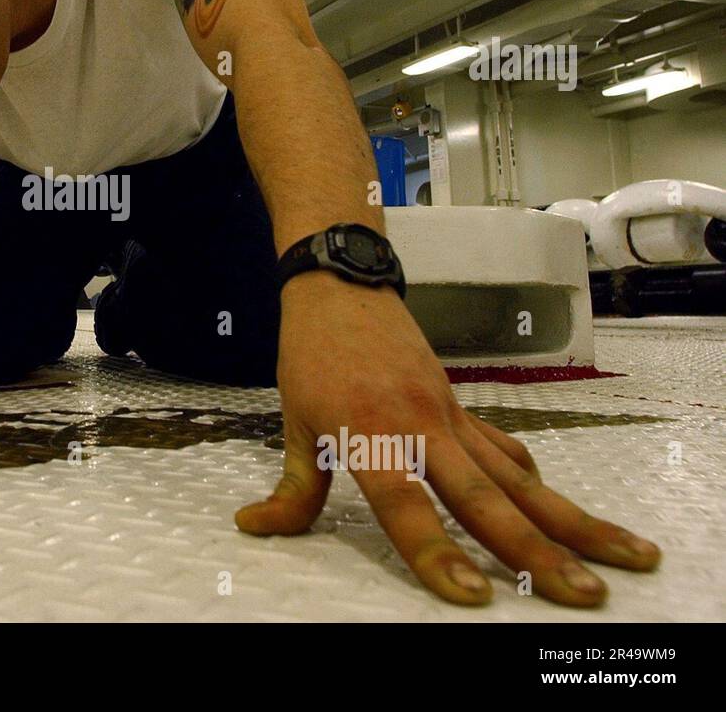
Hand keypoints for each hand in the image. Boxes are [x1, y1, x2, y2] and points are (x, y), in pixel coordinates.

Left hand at [235, 271, 660, 606]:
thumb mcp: (292, 422)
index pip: (405, 505)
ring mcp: (449, 415)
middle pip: (484, 498)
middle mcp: (419, 426)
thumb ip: (291, 488)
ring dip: (571, 520)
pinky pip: (505, 450)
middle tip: (584, 594)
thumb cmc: (311, 355)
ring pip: (516, 477)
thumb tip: (255, 527)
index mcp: (367, 434)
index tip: (474, 595)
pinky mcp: (462, 406)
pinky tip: (561, 513)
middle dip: (535, 552)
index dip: (436, 551)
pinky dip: (533, 482)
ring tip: (625, 556)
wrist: (341, 284)